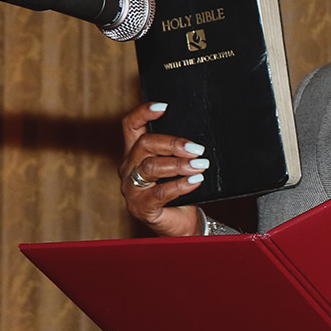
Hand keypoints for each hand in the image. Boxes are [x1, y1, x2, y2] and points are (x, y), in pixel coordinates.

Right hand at [119, 102, 206, 235]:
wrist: (182, 224)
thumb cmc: (182, 191)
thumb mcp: (180, 165)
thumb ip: (182, 151)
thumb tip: (201, 138)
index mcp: (135, 153)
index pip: (131, 126)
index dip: (143, 113)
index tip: (164, 106)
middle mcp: (129, 168)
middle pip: (145, 144)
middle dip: (173, 143)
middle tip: (198, 149)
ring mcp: (132, 189)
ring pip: (151, 167)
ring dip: (179, 164)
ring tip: (200, 165)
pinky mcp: (141, 207)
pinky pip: (160, 193)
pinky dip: (181, 185)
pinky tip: (196, 181)